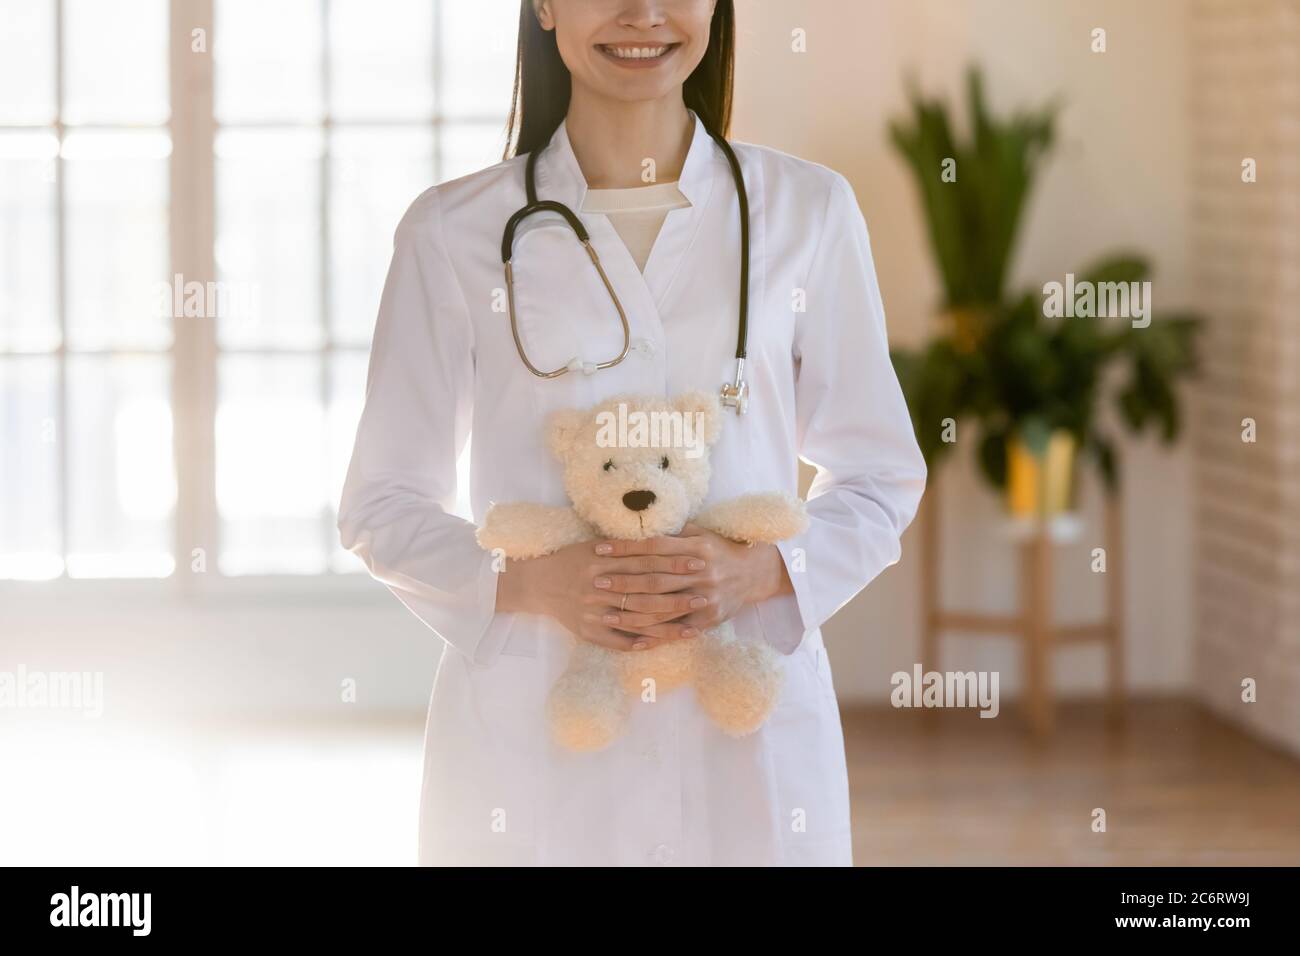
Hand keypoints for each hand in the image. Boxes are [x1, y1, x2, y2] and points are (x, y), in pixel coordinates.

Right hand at [494, 537, 707, 651]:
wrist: (537, 583)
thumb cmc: (571, 559)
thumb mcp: (595, 544)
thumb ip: (625, 546)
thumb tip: (660, 537)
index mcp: (603, 561)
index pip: (646, 561)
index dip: (674, 562)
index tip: (698, 562)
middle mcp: (599, 587)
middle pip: (646, 593)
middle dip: (677, 595)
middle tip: (704, 596)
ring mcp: (594, 612)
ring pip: (637, 621)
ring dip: (666, 625)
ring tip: (691, 627)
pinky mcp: (588, 631)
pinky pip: (617, 641)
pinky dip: (638, 642)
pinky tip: (659, 644)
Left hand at [593, 522, 789, 643]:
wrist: (754, 573)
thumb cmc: (719, 549)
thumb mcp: (700, 533)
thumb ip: (672, 532)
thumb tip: (638, 524)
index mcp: (697, 547)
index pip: (654, 547)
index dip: (625, 548)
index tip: (600, 549)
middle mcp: (701, 572)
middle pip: (655, 578)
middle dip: (623, 580)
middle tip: (596, 580)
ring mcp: (706, 597)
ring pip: (663, 606)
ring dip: (632, 611)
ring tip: (606, 611)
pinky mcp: (709, 618)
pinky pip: (677, 629)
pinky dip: (656, 634)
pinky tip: (633, 638)